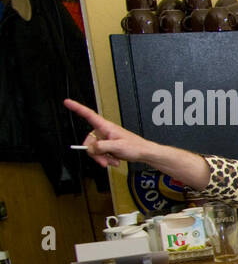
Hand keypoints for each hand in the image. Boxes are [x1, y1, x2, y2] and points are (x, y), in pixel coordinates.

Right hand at [64, 98, 211, 188]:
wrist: (145, 153)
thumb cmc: (136, 147)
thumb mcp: (117, 147)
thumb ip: (101, 147)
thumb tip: (90, 148)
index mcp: (106, 126)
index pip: (88, 115)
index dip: (77, 108)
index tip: (67, 102)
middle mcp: (104, 131)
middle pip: (89, 141)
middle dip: (95, 153)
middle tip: (104, 161)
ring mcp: (106, 139)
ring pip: (94, 150)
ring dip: (102, 158)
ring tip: (113, 161)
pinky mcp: (108, 146)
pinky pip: (100, 154)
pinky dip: (106, 159)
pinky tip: (115, 160)